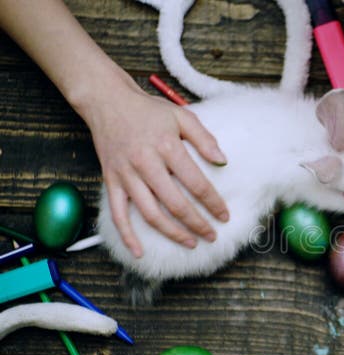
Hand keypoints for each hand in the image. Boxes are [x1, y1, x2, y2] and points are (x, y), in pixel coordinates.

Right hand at [83, 83, 229, 257]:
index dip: (212, 203)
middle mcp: (145, 163)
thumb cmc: (148, 110)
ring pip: (149, 213)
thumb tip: (223, 160)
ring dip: (171, 232)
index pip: (196, 183)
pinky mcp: (111, 181)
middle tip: (212, 236)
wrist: (107, 101)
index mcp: (166, 147)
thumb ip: (204, 138)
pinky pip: (118, 214)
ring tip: (189, 243)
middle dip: (196, 223)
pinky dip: (127, 235)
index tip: (224, 216)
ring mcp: (126, 174)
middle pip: (175, 203)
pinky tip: (139, 252)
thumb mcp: (182, 116)